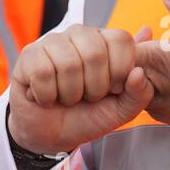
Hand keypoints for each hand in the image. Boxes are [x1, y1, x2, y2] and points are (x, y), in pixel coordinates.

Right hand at [7, 24, 154, 154]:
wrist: (52, 135)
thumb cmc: (88, 116)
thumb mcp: (121, 111)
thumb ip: (140, 93)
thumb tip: (139, 72)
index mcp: (107, 41)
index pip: (122, 40)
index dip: (120, 71)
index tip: (113, 89)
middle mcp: (80, 34)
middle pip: (95, 52)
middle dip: (94, 88)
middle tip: (87, 97)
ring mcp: (53, 41)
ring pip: (68, 64)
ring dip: (69, 94)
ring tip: (67, 97)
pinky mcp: (29, 55)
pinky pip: (43, 72)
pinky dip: (47, 95)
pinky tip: (47, 97)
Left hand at [133, 0, 169, 159]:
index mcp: (155, 62)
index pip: (124, 46)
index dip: (133, 36)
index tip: (147, 30)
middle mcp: (147, 85)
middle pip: (124, 64)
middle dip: (137, 50)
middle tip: (150, 37)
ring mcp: (152, 104)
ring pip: (133, 80)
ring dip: (144, 66)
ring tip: (166, 56)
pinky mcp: (161, 116)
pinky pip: (144, 95)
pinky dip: (152, 81)